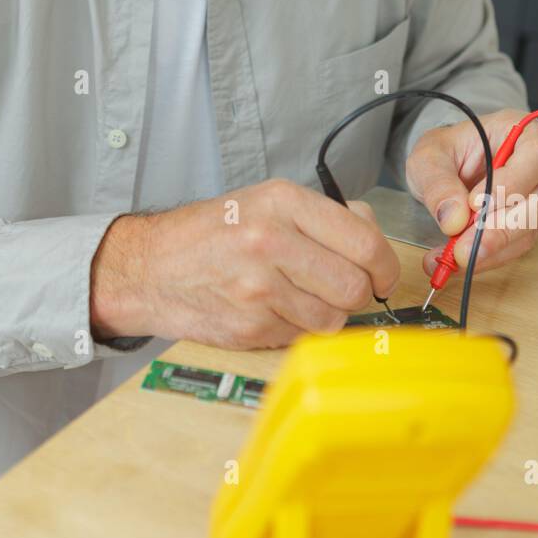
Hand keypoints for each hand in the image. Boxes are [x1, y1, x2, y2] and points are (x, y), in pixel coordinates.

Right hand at [89, 178, 400, 348]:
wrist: (153, 266)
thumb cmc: (215, 232)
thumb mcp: (267, 200)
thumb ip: (324, 215)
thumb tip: (372, 236)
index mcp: (282, 202)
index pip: (363, 242)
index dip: (385, 265)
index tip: (383, 274)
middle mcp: (270, 241)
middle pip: (354, 286)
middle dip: (359, 293)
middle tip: (344, 289)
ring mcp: (258, 288)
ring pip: (333, 318)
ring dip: (328, 313)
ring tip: (302, 296)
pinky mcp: (249, 327)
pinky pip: (301, 336)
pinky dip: (297, 328)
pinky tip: (274, 309)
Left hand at [405, 108, 537, 277]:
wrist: (444, 168)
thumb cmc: (445, 152)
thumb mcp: (429, 157)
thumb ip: (438, 182)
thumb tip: (453, 219)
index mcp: (523, 132)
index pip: (537, 157)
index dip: (511, 184)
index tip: (474, 203)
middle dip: (500, 229)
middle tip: (463, 248)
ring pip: (530, 230)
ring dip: (492, 249)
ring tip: (453, 258)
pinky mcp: (528, 225)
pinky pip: (516, 247)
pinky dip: (487, 258)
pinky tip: (457, 261)